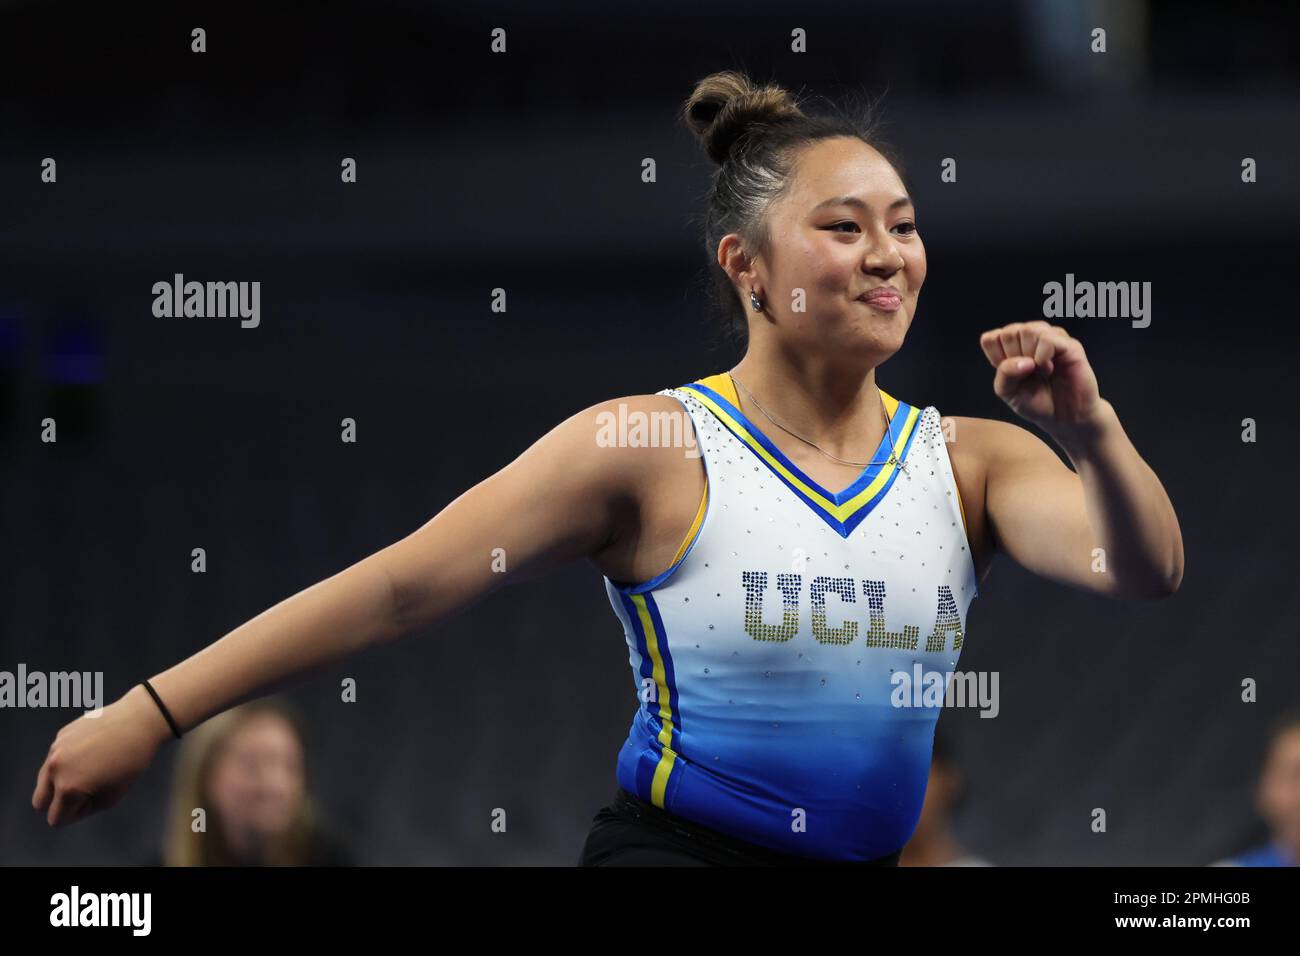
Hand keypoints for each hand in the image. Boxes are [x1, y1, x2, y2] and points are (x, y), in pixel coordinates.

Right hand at [32, 684, 172, 826]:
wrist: (139, 721)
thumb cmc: (130, 762)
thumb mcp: (111, 797)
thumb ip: (83, 809)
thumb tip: (65, 807)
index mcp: (68, 788)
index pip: (56, 819)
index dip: (77, 813)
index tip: (96, 797)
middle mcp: (55, 769)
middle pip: (39, 802)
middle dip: (59, 802)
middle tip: (87, 788)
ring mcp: (55, 750)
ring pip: (43, 779)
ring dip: (60, 781)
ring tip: (89, 769)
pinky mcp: (60, 736)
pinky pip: (56, 759)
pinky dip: (69, 760)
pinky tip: (92, 749)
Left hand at [979, 321, 1105, 439]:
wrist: (1065, 418)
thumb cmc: (1037, 403)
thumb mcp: (1009, 392)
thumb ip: (1005, 374)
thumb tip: (1023, 361)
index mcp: (1012, 347)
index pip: (990, 338)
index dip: (996, 358)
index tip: (1010, 375)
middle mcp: (1031, 338)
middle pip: (1009, 332)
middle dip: (1014, 358)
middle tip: (1028, 373)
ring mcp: (1051, 338)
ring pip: (1028, 330)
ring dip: (1030, 356)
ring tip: (1040, 371)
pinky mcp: (1069, 345)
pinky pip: (1048, 339)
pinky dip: (1043, 358)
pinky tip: (1049, 370)